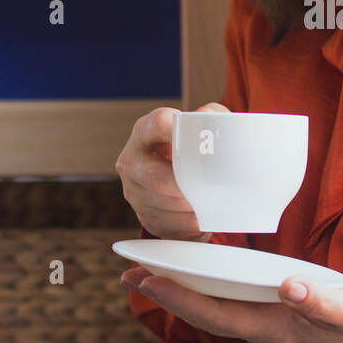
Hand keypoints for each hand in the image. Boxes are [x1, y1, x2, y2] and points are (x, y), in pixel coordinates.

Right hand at [115, 102, 230, 241]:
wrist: (180, 174)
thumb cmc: (193, 144)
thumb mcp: (203, 123)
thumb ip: (210, 115)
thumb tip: (209, 118)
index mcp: (145, 131)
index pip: (155, 126)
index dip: (172, 129)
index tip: (189, 133)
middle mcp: (132, 161)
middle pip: (158, 179)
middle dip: (187, 186)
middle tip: (208, 186)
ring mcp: (134, 192)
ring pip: (165, 206)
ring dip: (192, 207)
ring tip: (210, 200)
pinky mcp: (146, 217)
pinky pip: (170, 227)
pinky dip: (191, 225)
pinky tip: (201, 215)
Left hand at [120, 265, 342, 342]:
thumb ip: (321, 302)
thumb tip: (288, 287)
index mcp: (273, 330)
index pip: (216, 315)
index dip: (181, 299)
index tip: (150, 280)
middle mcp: (262, 324)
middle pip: (204, 310)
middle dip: (168, 293)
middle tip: (127, 272)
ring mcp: (267, 313)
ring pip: (214, 300)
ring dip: (181, 285)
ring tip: (148, 268)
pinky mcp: (273, 299)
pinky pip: (229, 290)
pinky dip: (206, 277)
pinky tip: (193, 264)